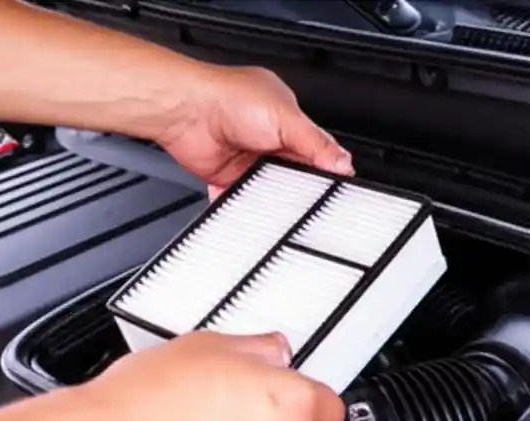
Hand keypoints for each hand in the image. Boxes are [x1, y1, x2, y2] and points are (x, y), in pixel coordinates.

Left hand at [156, 65, 353, 196]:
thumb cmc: (227, 98)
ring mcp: (250, 160)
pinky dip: (248, 208)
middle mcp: (270, 140)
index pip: (318, 151)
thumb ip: (317, 143)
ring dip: (276, 199)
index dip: (327, 170)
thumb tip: (343, 163)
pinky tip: (256, 212)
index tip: (336, 188)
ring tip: (282, 206)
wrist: (185, 111)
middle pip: (296, 174)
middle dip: (302, 188)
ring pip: (272, 190)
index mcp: (289, 120)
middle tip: (310, 201)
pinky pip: (245, 200)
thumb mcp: (286, 118)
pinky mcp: (230, 178)